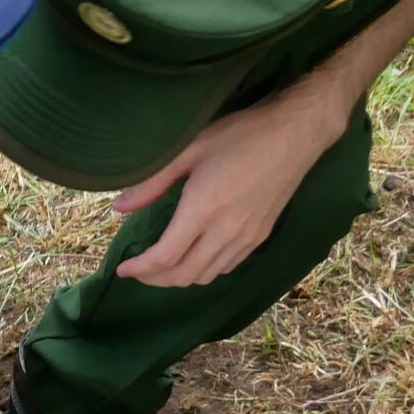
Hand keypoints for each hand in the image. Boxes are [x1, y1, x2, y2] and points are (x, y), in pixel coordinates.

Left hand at [110, 73, 353, 288]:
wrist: (294, 133)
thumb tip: (119, 208)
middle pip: (184, 275)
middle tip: (138, 270)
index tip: (123, 269)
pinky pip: (228, 266)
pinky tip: (195, 256)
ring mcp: (247, 236)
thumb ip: (152, 183)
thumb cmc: (239, 134)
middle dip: (155, 279)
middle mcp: (226, 231)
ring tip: (162, 266)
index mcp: (203, 209)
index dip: (140, 269)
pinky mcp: (261, 235)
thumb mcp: (188, 149)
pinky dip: (206, 270)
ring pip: (207, 275)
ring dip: (180, 278)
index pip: (165, 257)